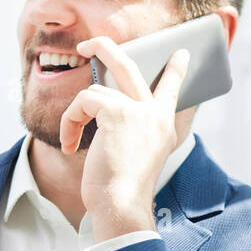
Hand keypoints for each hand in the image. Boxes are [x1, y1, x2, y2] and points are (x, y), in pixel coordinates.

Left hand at [59, 37, 190, 241]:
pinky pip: (84, 101)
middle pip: (130, 66)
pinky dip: (71, 121)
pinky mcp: (117, 113)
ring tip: (72, 141)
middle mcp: (155, 114)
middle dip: (106, 48)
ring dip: (76, 115)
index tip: (180, 54)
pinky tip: (71, 146)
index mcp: (164, 126)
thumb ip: (132, 131)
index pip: (173, 89)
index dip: (175, 70)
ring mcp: (139, 110)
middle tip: (89, 44)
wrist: (122, 205)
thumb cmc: (123, 189)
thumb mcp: (137, 158)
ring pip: (96, 89)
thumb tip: (107, 108)